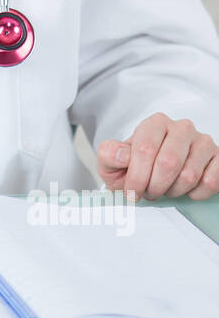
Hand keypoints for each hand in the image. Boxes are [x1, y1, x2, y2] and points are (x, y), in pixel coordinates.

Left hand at [97, 113, 218, 201]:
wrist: (154, 173)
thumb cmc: (132, 167)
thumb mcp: (111, 162)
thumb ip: (108, 155)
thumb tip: (122, 155)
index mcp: (155, 123)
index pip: (145, 149)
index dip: (136, 177)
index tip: (132, 192)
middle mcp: (181, 128)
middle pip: (168, 163)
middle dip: (155, 186)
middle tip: (149, 192)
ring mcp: (203, 142)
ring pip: (189, 175)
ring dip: (173, 191)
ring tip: (165, 187)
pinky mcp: (218, 158)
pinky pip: (210, 182)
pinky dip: (194, 194)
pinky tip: (185, 189)